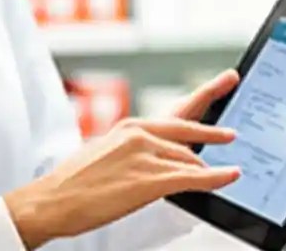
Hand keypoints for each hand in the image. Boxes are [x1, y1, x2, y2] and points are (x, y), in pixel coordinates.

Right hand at [5, 71, 241, 248]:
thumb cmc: (74, 183)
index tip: (224, 85)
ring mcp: (144, 156)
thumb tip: (154, 157)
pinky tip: (229, 177)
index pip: (175, 112)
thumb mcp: (105, 154)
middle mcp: (138, 134)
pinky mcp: (148, 180)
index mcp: (129, 127)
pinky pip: (191, 178)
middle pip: (188, 130)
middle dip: (214, 132)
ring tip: (225, 173)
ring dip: (209, 169)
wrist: (53, 200)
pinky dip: (215, 178)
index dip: (204, 98)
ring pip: (189, 160)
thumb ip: (133, 150)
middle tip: (232, 134)